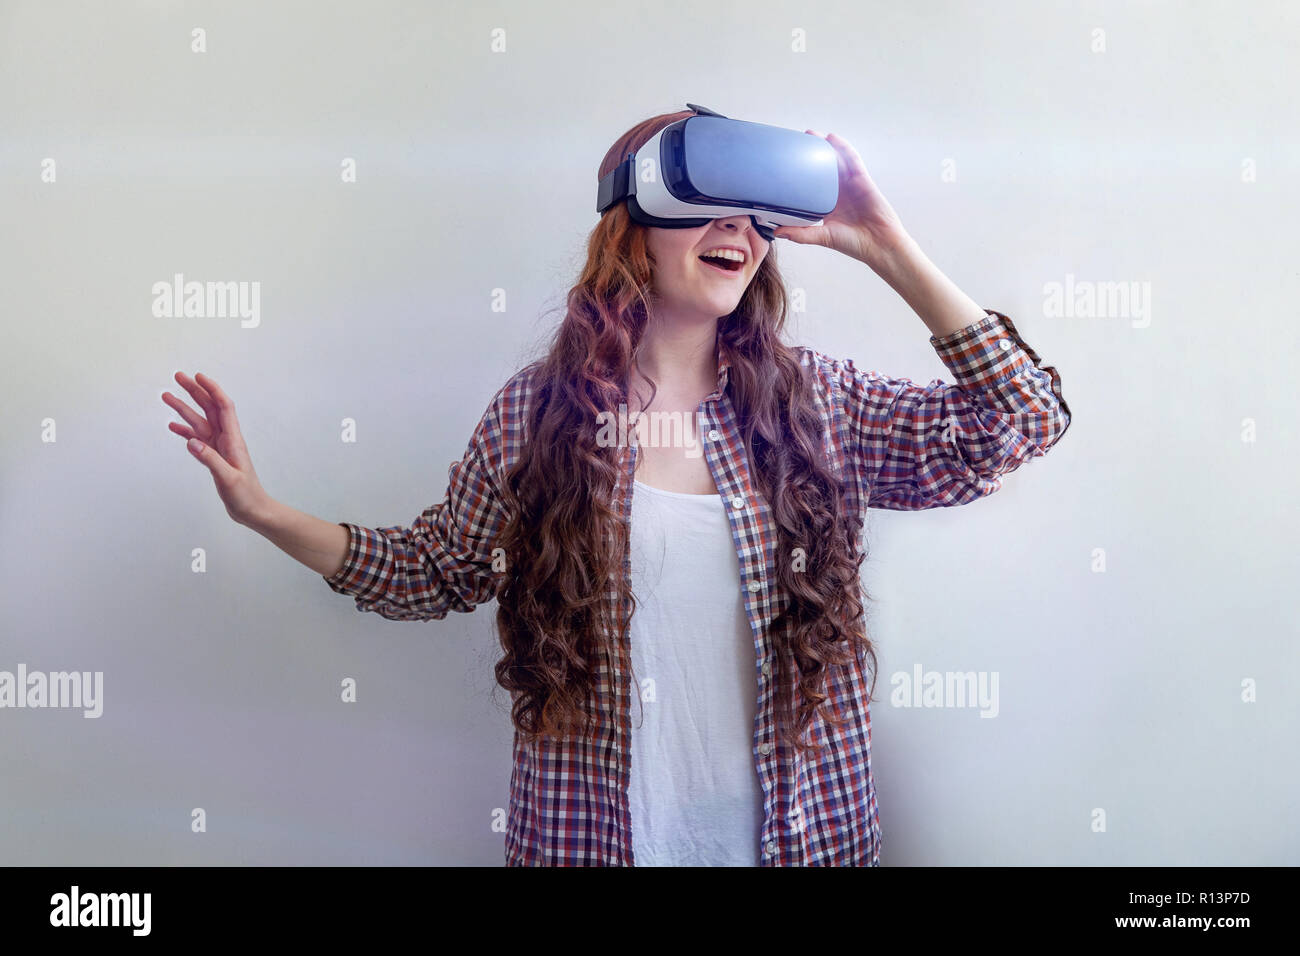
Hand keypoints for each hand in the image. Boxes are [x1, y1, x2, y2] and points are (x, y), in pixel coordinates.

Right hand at [162, 372, 269, 526]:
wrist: (254, 510)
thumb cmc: (246, 496)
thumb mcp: (228, 479)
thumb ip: (210, 460)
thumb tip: (192, 442)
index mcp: (233, 440)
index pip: (223, 407)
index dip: (212, 389)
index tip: (197, 376)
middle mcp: (226, 439)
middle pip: (209, 408)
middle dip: (195, 391)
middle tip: (177, 376)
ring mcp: (219, 447)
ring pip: (200, 422)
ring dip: (184, 408)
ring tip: (166, 396)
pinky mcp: (214, 457)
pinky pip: (197, 439)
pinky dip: (185, 431)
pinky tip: (173, 426)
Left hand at [773, 130, 910, 268]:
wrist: (878, 245)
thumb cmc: (854, 243)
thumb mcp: (822, 237)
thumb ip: (801, 233)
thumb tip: (777, 232)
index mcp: (828, 205)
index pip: (812, 185)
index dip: (802, 174)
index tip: (786, 164)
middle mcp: (839, 192)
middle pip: (824, 168)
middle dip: (811, 155)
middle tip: (795, 142)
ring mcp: (851, 185)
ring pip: (836, 161)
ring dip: (825, 146)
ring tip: (810, 134)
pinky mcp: (862, 180)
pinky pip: (852, 160)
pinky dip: (843, 148)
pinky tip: (833, 138)